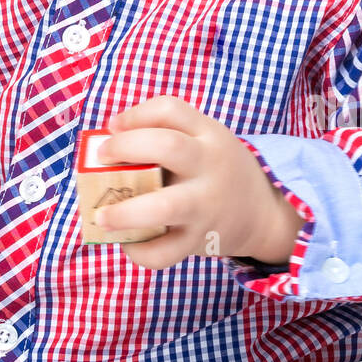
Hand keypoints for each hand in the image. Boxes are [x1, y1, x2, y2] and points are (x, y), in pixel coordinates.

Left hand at [93, 94, 303, 271]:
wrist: (260, 214)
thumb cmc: (215, 168)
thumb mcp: (204, 138)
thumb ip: (165, 129)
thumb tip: (111, 131)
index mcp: (208, 135)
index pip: (170, 109)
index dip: (135, 114)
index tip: (113, 127)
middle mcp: (209, 167)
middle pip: (168, 147)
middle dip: (126, 148)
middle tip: (101, 157)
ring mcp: (204, 206)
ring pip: (165, 207)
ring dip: (125, 212)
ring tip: (101, 216)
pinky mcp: (198, 241)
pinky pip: (165, 252)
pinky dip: (140, 251)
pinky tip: (128, 241)